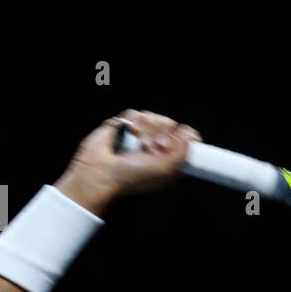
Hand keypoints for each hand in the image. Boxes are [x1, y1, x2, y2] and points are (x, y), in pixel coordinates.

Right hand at [54, 110, 201, 213]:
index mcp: (167, 157)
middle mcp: (155, 144)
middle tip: (151, 149)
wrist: (101, 173)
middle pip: (170, 123)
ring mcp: (139, 134)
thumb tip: (189, 133)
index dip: (182, 137)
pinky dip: (134, 124)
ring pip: (153, 116)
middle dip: (161, 135)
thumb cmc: (130, 177)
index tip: (172, 145)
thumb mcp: (165, 170)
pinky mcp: (124, 125)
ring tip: (138, 146)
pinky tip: (129, 135)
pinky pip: (137, 113)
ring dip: (146, 131)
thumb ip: (183, 152)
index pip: (186, 136)